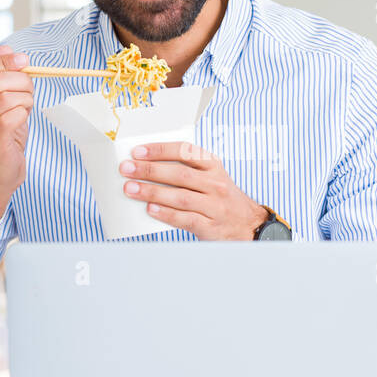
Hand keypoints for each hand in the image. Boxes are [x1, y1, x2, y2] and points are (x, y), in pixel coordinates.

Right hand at [0, 45, 33, 234]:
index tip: (23, 61)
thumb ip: (2, 75)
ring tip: (27, 107)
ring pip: (7, 98)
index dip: (3, 61)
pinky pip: (12, 116)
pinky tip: (24, 119)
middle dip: (21, 80)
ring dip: (26, 99)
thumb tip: (6, 48)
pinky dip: (24, 114)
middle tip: (30, 89)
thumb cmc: (4, 134)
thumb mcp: (3, 101)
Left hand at [120, 141, 266, 239]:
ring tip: (131, 189)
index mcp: (213, 166)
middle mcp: (215, 184)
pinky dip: (166, 214)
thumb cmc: (222, 199)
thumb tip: (148, 166)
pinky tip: (150, 209)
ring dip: (152, 192)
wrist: (249, 225)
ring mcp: (214, 206)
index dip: (160, 150)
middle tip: (127, 169)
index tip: (138, 151)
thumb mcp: (211, 177)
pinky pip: (185, 219)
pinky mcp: (210, 226)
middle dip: (149, 170)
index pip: (185, 151)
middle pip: (179, 174)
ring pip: (180, 196)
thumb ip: (186, 170)